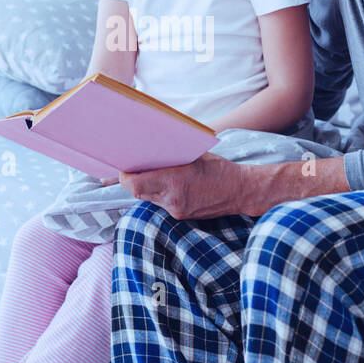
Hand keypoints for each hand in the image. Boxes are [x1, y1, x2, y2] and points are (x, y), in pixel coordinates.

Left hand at [115, 152, 252, 220]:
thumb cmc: (219, 168)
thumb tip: (148, 147)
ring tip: (146, 174)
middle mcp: (173, 199)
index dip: (124, 177)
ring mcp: (176, 210)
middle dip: (131, 181)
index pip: (135, 184)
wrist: (241, 191)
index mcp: (175, 181)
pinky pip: (161, 203)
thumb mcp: (194, 154)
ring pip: (148, 199)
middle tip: (129, 169)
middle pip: (138, 193)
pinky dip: (158, 193)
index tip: (122, 167)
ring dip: (145, 187)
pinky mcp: (181, 216)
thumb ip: (171, 153)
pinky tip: (165, 184)